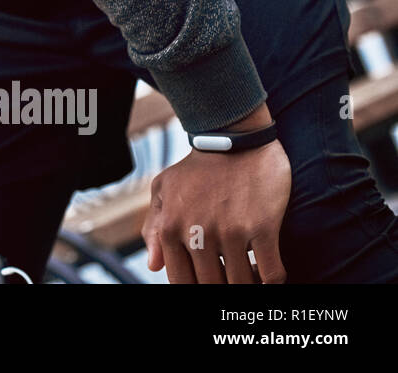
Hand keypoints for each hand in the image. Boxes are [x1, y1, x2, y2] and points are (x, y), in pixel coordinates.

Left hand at [141, 113, 289, 282]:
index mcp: (171, 227)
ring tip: (250, 276)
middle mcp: (198, 233)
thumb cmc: (197, 167)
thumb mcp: (163, 189)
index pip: (181, 280)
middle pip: (211, 286)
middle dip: (221, 286)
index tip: (209, 281)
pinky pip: (271, 273)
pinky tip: (269, 273)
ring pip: (241, 284)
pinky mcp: (262, 227)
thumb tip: (154, 266)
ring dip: (247, 285)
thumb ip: (154, 228)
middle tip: (230, 278)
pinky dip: (271, 282)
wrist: (233, 139)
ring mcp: (231, 232)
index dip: (195, 287)